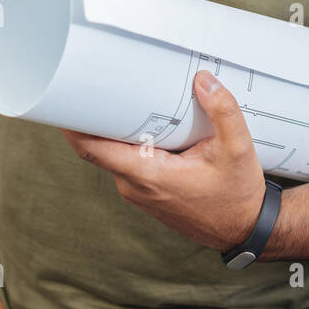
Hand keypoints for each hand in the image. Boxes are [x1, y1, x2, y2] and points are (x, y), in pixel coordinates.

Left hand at [61, 70, 266, 250]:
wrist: (244, 228)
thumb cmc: (237, 194)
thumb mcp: (238, 148)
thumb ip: (222, 111)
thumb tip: (203, 80)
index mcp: (149, 175)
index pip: (94, 149)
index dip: (73, 126)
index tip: (64, 98)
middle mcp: (135, 186)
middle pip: (99, 146)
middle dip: (94, 116)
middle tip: (94, 81)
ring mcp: (138, 192)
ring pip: (113, 154)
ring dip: (113, 129)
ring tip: (120, 96)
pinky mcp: (145, 193)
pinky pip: (126, 163)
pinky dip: (127, 143)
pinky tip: (140, 123)